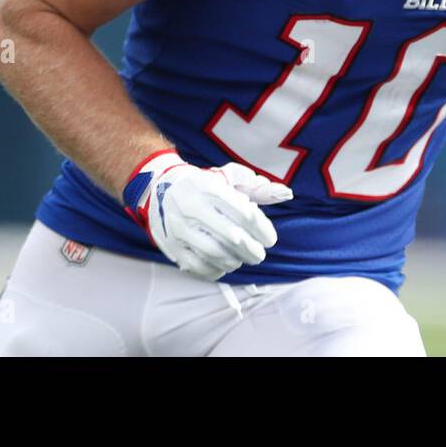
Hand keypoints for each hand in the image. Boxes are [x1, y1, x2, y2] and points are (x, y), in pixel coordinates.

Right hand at [123, 150, 293, 280]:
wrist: (159, 186)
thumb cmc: (204, 183)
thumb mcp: (230, 176)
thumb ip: (258, 187)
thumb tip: (286, 194)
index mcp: (210, 188)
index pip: (244, 213)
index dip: (262, 229)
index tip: (271, 239)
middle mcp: (192, 207)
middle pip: (232, 237)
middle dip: (252, 250)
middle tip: (260, 254)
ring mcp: (178, 228)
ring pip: (215, 254)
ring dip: (236, 261)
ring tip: (243, 259)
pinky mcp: (170, 245)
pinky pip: (197, 266)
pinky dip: (216, 270)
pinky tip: (225, 265)